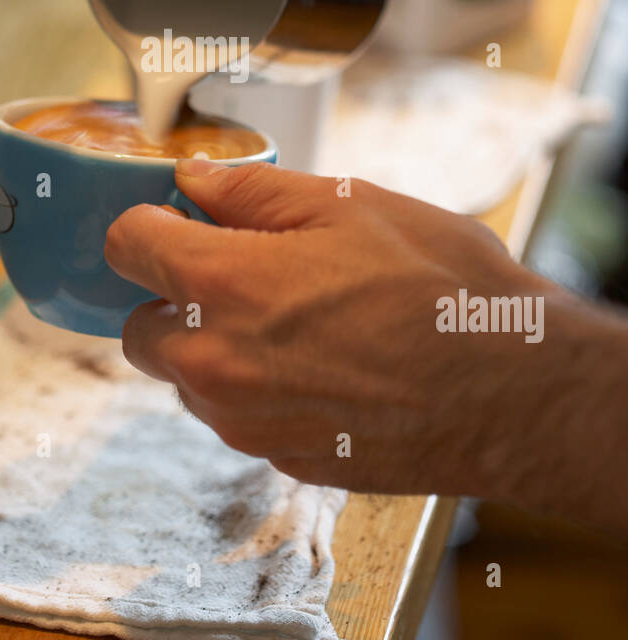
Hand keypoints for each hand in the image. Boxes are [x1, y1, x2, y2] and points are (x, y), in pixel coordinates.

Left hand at [105, 160, 627, 531]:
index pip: (125, 245)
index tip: (177, 221)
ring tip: (299, 323)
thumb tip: (195, 179)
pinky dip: (258, 393)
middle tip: (240, 275)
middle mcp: (214, 366)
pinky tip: (324, 368)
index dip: (149, 224)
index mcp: (221, 286)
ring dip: (215, 351)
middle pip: (140, 328)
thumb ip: (253, 191)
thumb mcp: (349, 205)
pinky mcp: (280, 460)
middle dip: (174, 300)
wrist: (513, 393)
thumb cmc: (441, 290)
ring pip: (187, 381)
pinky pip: (238, 418)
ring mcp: (244, 423)